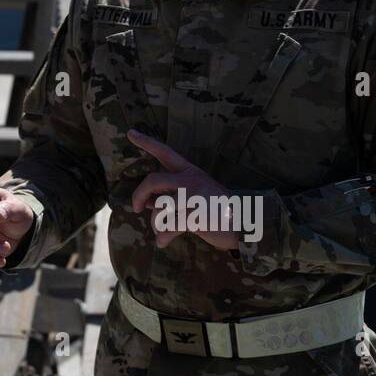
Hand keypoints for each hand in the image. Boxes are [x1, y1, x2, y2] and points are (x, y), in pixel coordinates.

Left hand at [127, 129, 240, 250]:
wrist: (245, 223)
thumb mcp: (195, 195)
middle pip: (152, 180)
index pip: (165, 152)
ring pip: (159, 207)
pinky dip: (162, 237)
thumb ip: (171, 195)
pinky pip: (168, 226)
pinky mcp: (195, 215)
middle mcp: (190, 180)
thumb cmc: (217, 210)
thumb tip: (147, 201)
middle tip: (136, 208)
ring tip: (162, 231)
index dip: (147, 142)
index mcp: (190, 171)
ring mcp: (193, 196)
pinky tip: (162, 242)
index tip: (130, 133)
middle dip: (138, 195)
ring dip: (156, 223)